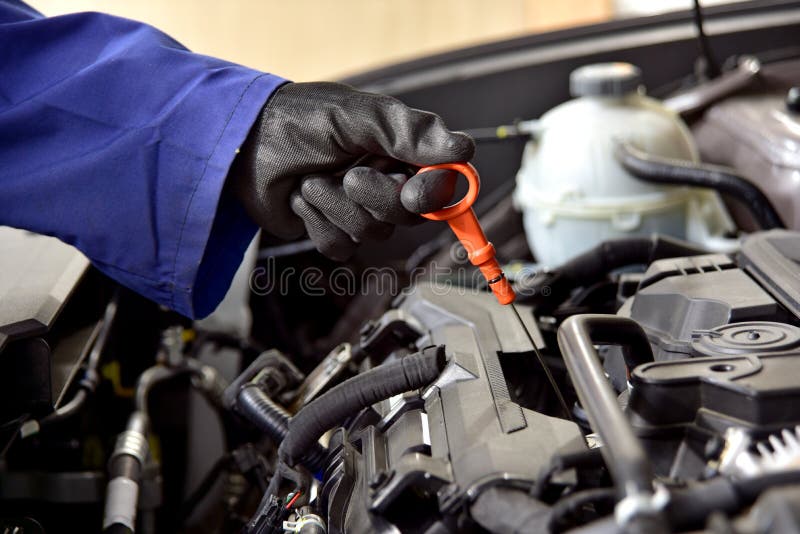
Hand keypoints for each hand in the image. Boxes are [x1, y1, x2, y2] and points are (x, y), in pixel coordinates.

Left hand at [230, 82, 473, 259]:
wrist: (246, 145)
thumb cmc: (298, 119)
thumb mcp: (356, 115)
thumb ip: (409, 132)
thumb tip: (462, 150)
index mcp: (400, 151)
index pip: (442, 182)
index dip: (434, 193)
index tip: (414, 188)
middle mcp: (386, 182)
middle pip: (410, 215)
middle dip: (375, 197)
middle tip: (348, 174)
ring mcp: (359, 210)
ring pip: (373, 233)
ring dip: (337, 205)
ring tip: (312, 179)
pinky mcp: (333, 232)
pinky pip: (341, 247)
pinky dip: (318, 223)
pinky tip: (303, 199)